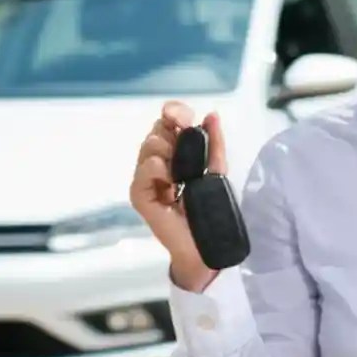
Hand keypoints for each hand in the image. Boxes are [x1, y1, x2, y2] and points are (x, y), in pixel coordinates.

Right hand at [129, 101, 227, 291]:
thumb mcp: (216, 171)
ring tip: (181, 172)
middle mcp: (155, 162)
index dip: (174, 112)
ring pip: (150, 145)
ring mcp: (145, 178)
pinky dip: (160, 168)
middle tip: (189, 142)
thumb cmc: (208, 208)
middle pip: (156, 130)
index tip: (186, 117)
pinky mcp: (139, 194)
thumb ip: (214, 144)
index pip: (166, 122)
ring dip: (169, 150)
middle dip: (174, 130)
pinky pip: (146, 168)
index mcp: (172, 153)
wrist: (204, 244)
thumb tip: (211, 115)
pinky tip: (172, 181)